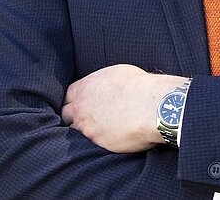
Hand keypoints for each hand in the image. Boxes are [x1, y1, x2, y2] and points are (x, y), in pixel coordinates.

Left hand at [61, 64, 185, 152]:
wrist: (153, 107)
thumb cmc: (143, 87)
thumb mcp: (119, 74)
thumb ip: (103, 83)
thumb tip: (105, 87)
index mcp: (85, 87)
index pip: (68, 95)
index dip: (76, 100)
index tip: (83, 104)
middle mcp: (81, 107)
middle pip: (66, 115)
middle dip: (74, 117)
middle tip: (86, 119)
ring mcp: (87, 127)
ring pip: (74, 132)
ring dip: (84, 131)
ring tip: (97, 131)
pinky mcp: (97, 143)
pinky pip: (89, 144)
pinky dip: (96, 142)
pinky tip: (107, 139)